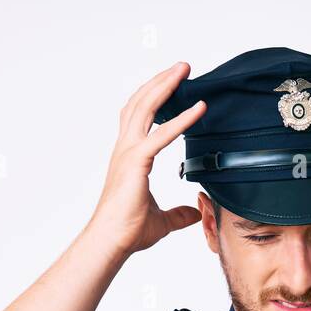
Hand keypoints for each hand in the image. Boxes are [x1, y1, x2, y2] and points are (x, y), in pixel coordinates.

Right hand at [86, 62, 206, 256]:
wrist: (111, 243)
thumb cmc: (128, 232)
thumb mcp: (162, 221)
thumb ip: (179, 215)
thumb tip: (195, 214)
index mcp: (129, 157)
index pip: (140, 117)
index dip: (155, 98)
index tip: (173, 85)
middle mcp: (126, 149)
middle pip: (141, 103)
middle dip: (161, 81)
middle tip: (182, 67)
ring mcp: (128, 152)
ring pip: (145, 107)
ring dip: (166, 85)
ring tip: (184, 70)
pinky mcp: (136, 161)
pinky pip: (162, 134)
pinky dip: (182, 119)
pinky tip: (199, 108)